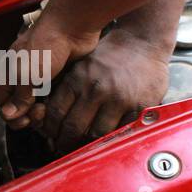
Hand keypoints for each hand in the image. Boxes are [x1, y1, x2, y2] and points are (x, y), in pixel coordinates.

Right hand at [0, 0, 103, 126]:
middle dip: (29, 115)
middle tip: (40, 111)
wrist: (72, 27)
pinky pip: (53, 98)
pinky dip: (55, 104)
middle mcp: (22, 77)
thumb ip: (18, 97)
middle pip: (21, 107)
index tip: (25, 119)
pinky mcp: (57, 78)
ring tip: (49, 107)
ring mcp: (40, 78)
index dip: (13, 116)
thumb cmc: (45, 45)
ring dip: (43, 112)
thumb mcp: (26, 74)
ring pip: (37, 105)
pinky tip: (60, 103)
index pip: (3, 104)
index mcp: (8, 74)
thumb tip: (8, 115)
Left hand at [24, 28, 169, 151]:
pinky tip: (109, 138)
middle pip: (74, 129)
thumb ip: (67, 90)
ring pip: (97, 135)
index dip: (51, 131)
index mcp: (78, 78)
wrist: (143, 43)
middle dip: (66, 143)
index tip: (52, 137)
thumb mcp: (82, 66)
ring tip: (86, 145)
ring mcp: (119, 100)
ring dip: (90, 144)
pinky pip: (121, 133)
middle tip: (66, 148)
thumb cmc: (109, 56)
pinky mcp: (139, 107)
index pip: (56, 114)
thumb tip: (49, 120)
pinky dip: (113, 139)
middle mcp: (96, 89)